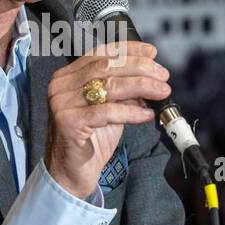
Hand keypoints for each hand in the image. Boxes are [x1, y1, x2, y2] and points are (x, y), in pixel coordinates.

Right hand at [44, 41, 170, 198]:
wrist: (70, 173)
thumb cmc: (90, 140)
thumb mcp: (111, 109)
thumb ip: (125, 92)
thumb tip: (152, 77)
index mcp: (68, 76)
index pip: (101, 54)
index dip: (129, 50)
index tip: (152, 54)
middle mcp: (61, 85)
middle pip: (107, 67)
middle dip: (140, 69)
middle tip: (163, 75)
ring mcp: (62, 103)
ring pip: (108, 86)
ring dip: (141, 87)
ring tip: (161, 92)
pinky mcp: (68, 122)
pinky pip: (107, 112)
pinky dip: (131, 112)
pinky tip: (147, 116)